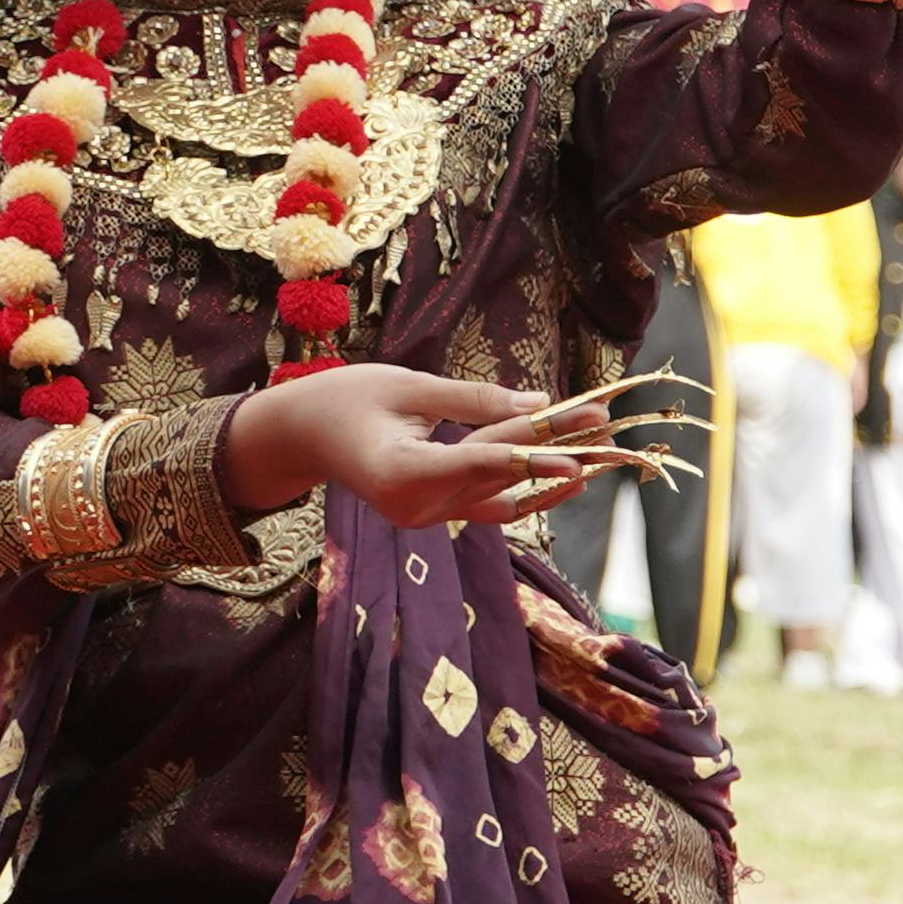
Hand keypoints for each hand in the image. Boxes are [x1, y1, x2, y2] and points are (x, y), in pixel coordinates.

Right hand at [218, 366, 622, 530]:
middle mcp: (414, 507)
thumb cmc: (346, 399)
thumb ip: (472, 399)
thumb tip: (537, 404)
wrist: (302, 435)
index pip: (477, 463)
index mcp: (400, 473)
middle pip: (496, 472)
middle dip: (549, 445)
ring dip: (546, 465)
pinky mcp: (432, 515)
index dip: (530, 457)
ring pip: (498, 488)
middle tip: (600, 419)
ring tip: (596, 442)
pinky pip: (487, 505)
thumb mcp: (408, 386)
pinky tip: (567, 477)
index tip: (575, 456)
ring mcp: (423, 517)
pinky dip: (524, 488)